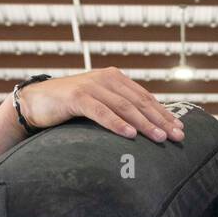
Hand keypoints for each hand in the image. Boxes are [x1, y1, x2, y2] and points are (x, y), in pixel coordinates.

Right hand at [19, 68, 185, 142]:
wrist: (36, 101)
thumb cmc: (71, 106)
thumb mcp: (100, 103)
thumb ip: (120, 107)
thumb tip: (147, 126)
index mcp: (115, 78)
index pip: (145, 98)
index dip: (164, 113)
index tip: (180, 129)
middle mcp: (106, 78)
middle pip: (139, 102)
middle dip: (160, 120)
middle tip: (177, 136)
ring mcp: (92, 86)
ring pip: (124, 107)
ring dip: (144, 124)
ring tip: (160, 138)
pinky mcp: (76, 97)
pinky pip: (101, 112)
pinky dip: (116, 123)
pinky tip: (129, 135)